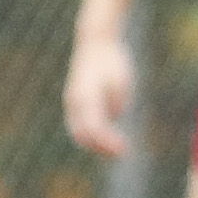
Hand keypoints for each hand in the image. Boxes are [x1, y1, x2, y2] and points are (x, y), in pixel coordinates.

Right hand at [64, 34, 134, 158]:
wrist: (95, 45)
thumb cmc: (111, 61)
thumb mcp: (119, 81)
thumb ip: (115, 101)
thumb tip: (114, 116)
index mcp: (86, 96)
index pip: (95, 128)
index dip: (108, 142)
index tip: (125, 149)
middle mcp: (75, 102)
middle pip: (83, 135)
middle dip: (102, 147)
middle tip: (123, 152)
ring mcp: (72, 103)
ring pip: (78, 133)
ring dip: (96, 145)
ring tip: (117, 149)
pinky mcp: (74, 104)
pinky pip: (79, 126)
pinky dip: (92, 137)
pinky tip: (108, 140)